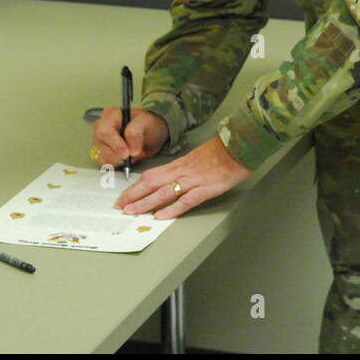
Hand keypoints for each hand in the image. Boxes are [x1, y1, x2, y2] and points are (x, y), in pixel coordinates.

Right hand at [93, 106, 167, 166]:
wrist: (152, 136)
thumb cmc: (148, 124)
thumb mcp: (146, 122)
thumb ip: (136, 132)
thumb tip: (131, 150)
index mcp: (111, 114)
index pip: (105, 131)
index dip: (116, 144)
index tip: (128, 153)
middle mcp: (102, 127)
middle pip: (103, 146)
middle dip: (119, 154)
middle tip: (133, 154)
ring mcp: (101, 141)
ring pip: (103, 157)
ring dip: (120, 159)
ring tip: (132, 153)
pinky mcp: (102, 152)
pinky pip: (105, 163)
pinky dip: (118, 164)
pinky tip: (126, 158)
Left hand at [112, 133, 251, 218]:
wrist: (241, 143)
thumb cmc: (224, 150)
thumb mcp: (200, 156)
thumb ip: (186, 167)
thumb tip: (175, 178)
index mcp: (180, 164)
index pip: (151, 175)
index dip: (135, 186)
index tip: (124, 195)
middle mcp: (183, 171)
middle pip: (151, 183)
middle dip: (133, 195)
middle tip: (118, 206)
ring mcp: (194, 180)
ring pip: (164, 192)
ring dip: (145, 203)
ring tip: (131, 212)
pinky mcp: (207, 188)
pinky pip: (186, 200)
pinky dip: (172, 209)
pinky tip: (161, 216)